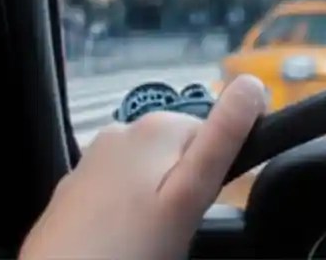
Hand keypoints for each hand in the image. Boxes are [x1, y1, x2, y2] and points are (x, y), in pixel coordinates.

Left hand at [21, 74, 266, 259]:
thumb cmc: (133, 249)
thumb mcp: (190, 196)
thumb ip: (222, 138)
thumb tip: (252, 82)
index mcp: (156, 128)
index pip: (215, 134)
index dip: (219, 172)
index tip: (203, 207)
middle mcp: (121, 130)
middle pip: (179, 152)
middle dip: (185, 185)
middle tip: (175, 228)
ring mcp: (91, 159)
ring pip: (149, 171)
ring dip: (157, 198)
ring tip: (149, 239)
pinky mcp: (72, 189)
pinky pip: (118, 189)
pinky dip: (126, 209)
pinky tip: (120, 241)